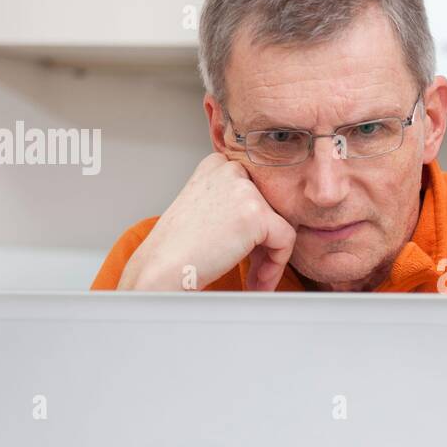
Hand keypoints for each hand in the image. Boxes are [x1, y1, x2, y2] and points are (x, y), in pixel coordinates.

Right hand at [118, 153, 295, 291]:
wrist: (161, 268)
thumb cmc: (177, 248)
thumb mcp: (205, 209)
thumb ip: (234, 205)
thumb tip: (270, 221)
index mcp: (217, 164)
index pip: (256, 193)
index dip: (255, 229)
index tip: (247, 253)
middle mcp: (230, 169)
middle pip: (270, 209)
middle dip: (264, 244)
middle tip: (253, 270)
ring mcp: (244, 189)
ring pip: (280, 226)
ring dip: (270, 258)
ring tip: (254, 280)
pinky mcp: (256, 214)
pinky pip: (286, 241)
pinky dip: (276, 266)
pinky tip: (256, 281)